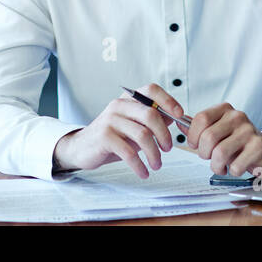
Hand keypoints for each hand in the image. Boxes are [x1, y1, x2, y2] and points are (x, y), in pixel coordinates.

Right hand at [52, 84, 183, 178]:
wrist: (82, 148)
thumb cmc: (112, 137)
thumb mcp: (133, 126)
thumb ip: (152, 120)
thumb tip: (177, 118)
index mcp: (128, 99)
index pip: (151, 90)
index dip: (168, 100)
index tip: (179, 115)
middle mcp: (119, 105)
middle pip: (151, 114)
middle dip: (164, 134)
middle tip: (168, 149)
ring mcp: (110, 120)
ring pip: (142, 135)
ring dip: (154, 154)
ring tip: (156, 164)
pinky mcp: (104, 137)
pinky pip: (129, 152)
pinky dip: (140, 165)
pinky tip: (143, 172)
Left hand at [184, 103, 261, 177]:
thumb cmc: (238, 142)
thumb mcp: (219, 130)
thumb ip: (199, 128)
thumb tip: (177, 123)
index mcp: (225, 109)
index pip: (200, 118)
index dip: (193, 136)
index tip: (195, 144)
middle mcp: (238, 117)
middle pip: (208, 137)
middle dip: (204, 154)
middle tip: (210, 158)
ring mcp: (249, 131)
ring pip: (220, 153)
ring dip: (216, 166)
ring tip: (221, 166)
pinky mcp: (259, 148)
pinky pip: (235, 165)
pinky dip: (232, 171)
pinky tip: (237, 167)